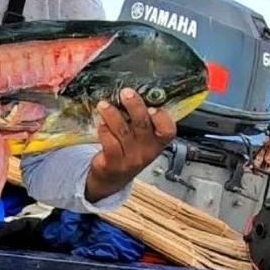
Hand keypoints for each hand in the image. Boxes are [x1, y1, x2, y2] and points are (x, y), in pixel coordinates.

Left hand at [85, 88, 176, 202]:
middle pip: (143, 126)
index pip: (168, 131)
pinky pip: (109, 144)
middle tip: (125, 93)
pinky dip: (104, 131)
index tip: (152, 106)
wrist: (112, 177)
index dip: (162, 118)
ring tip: (104, 105)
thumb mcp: (143, 139)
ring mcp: (129, 159)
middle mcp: (146, 151)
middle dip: (134, 106)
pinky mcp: (112, 163)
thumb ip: (143, 120)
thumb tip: (135, 92)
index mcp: (158, 142)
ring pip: (123, 132)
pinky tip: (100, 123)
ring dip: (112, 115)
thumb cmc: (129, 151)